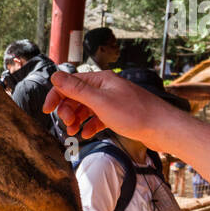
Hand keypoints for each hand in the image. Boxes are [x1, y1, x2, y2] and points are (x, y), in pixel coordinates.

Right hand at [44, 70, 174, 143]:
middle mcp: (105, 88)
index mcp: (100, 80)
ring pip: (86, 108)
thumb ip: (76, 90)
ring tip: (74, 131)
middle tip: (67, 124)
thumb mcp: (100, 102)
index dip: (56, 96)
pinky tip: (87, 134)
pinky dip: (89, 125)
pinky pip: (97, 118)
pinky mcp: (118, 114)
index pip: (69, 83)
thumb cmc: (135, 114)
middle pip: (76, 96)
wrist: (163, 128)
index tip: (47, 110)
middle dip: (67, 110)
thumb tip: (55, 76)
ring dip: (76, 119)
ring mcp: (112, 101)